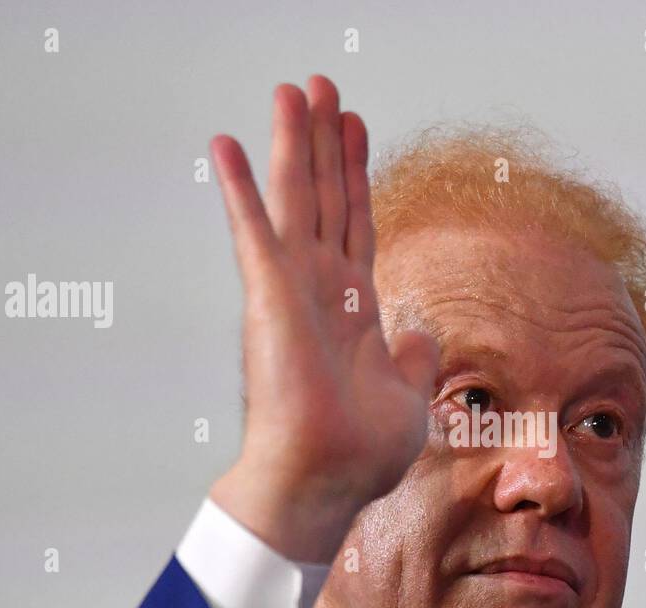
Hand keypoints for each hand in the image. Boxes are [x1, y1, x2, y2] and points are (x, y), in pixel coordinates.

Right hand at [207, 76, 438, 563]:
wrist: (326, 482)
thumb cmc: (360, 455)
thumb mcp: (409, 397)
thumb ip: (415, 358)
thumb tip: (421, 333)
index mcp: (355, 309)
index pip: (357, 224)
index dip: (356, 175)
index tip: (354, 126)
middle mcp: (323, 290)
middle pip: (328, 197)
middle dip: (326, 141)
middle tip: (322, 86)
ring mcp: (294, 289)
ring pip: (296, 198)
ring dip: (293, 142)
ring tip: (294, 89)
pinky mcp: (270, 296)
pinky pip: (253, 229)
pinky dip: (238, 186)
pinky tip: (224, 143)